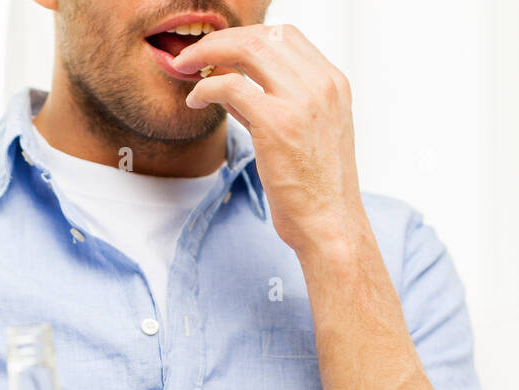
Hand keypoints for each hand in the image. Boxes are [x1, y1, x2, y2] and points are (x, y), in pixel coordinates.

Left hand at [174, 24, 363, 256]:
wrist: (330, 225)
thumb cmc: (315, 189)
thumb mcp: (305, 134)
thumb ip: (272, 103)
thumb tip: (229, 82)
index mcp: (333, 83)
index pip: (285, 35)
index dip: (246, 37)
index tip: (221, 50)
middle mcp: (322, 84)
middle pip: (263, 35)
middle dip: (221, 39)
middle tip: (193, 56)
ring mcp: (302, 101)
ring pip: (246, 49)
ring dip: (207, 52)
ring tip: (185, 67)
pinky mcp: (278, 124)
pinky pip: (229, 86)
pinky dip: (205, 88)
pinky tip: (195, 100)